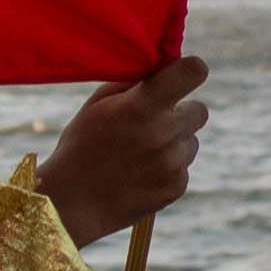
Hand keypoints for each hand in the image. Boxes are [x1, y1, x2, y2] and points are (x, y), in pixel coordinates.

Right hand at [37, 56, 207, 245]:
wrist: (71, 204)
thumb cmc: (80, 146)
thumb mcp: (96, 105)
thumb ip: (133, 83)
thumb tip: (161, 67)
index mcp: (142, 106)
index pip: (193, 71)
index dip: (192, 69)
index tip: (183, 75)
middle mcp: (163, 133)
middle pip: (200, 111)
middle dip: (180, 113)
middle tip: (152, 123)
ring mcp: (172, 163)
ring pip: (191, 141)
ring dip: (173, 143)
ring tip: (139, 154)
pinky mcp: (176, 187)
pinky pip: (183, 167)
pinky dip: (168, 169)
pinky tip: (139, 174)